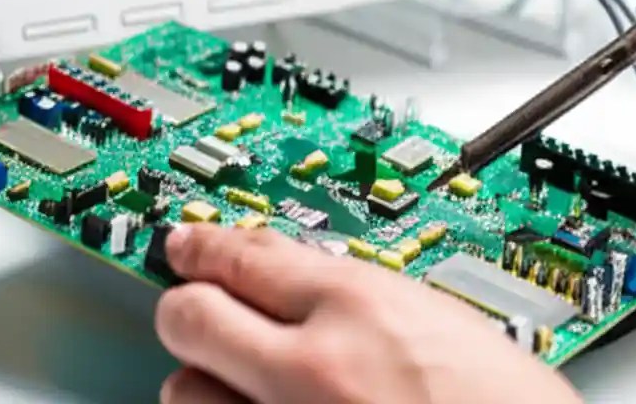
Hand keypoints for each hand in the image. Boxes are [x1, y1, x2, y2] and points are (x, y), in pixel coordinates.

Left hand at [153, 224, 579, 403]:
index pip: (244, 254)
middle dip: (191, 310)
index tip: (185, 247)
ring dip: (210, 388)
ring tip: (254, 393)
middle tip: (202, 311)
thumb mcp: (450, 326)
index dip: (203, 248)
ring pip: (185, 393)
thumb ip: (363, 301)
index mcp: (365, 309)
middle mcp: (315, 369)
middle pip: (189, 315)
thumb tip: (292, 282)